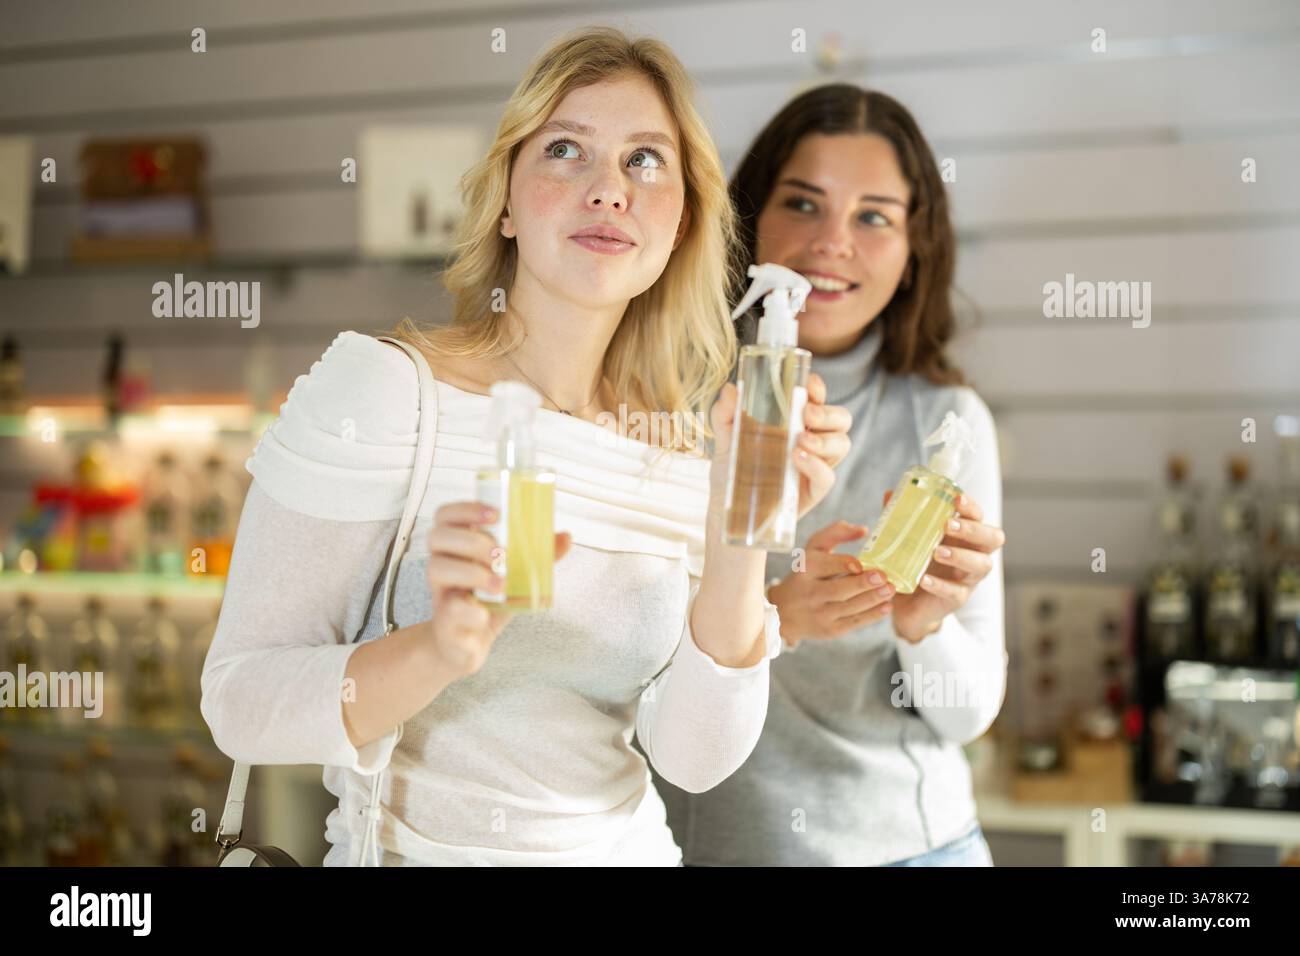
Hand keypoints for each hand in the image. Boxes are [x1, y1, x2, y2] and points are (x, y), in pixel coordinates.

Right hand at [425, 501, 571, 677]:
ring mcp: (440, 593)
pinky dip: (471, 610)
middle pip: (438, 537)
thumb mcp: (513, 579)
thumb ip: (537, 557)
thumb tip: (565, 537)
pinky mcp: (445, 623)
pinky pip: (450, 609)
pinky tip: (485, 613)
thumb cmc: (484, 605)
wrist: (464, 646)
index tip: (496, 514)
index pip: (447, 516)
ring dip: (472, 573)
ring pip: (438, 568)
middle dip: (473, 540)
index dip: (466, 508)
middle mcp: (442, 567)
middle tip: (501, 556)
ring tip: (499, 585)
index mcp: (456, 550)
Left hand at [708, 372, 851, 518]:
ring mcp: (815, 465)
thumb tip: (731, 389)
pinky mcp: (812, 491)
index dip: (818, 388)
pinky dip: (817, 466)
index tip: (808, 384)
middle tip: (806, 414)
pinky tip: (798, 459)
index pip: (818, 398)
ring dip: (826, 439)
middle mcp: (812, 439)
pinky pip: (828, 477)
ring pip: (842, 444)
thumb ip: (726, 412)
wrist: (726, 507)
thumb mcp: (725, 436)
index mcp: (796, 420)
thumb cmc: (732, 467)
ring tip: (800, 440)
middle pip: (841, 419)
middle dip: (829, 412)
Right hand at [766, 520, 894, 645]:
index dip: (843, 565)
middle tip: (883, 577)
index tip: (860, 564)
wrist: (784, 612)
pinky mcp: (830, 630)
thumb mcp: (813, 550)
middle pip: (839, 590)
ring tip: (890, 589)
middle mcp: (810, 593)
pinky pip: (854, 623)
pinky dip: (872, 615)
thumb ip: (835, 533)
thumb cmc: (805, 574)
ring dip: (872, 599)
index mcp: (805, 569)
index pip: (826, 566)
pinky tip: (886, 607)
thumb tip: (864, 530)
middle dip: (862, 584)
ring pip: (849, 607)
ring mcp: (820, 614)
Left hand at [886, 490, 1005, 643]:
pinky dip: (940, 585)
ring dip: (961, 556)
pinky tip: (924, 580)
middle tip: (947, 526)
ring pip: (982, 565)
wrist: (907, 603)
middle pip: (992, 538)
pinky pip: (956, 592)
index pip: (978, 516)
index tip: (956, 499)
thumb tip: (890, 494)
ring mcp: (968, 578)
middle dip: (973, 529)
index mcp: (964, 535)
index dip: (971, 507)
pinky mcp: (957, 599)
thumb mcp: (908, 539)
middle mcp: (973, 554)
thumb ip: (902, 518)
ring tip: (937, 552)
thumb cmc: (914, 563)